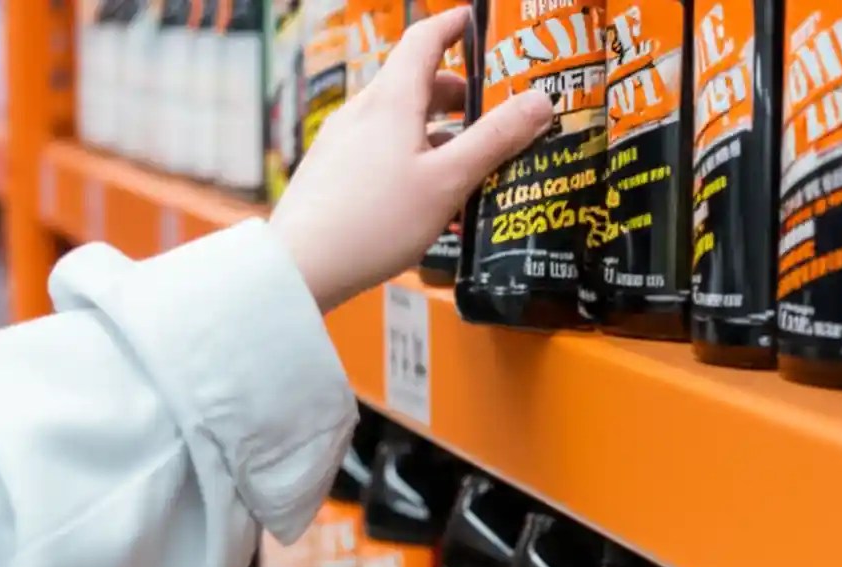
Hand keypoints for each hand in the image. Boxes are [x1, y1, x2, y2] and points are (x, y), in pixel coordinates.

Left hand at [269, 7, 553, 312]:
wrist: (301, 267)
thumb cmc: (376, 222)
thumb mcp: (448, 182)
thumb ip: (495, 141)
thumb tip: (540, 101)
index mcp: (391, 101)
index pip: (424, 40)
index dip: (454, 26)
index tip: (479, 23)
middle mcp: (363, 112)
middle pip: (415, 83)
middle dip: (458, 92)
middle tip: (495, 109)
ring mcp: (343, 142)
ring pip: (400, 120)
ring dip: (439, 130)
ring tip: (471, 161)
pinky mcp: (334, 172)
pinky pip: (383, 149)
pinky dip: (415, 156)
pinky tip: (431, 194)